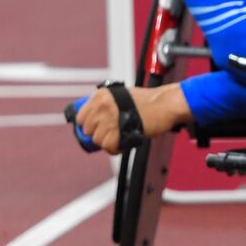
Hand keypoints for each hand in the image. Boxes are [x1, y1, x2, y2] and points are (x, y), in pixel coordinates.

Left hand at [74, 84, 188, 154]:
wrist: (164, 105)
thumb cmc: (147, 101)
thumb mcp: (120, 96)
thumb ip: (105, 105)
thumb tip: (92, 120)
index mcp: (101, 96)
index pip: (80, 117)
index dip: (88, 125)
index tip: (96, 129)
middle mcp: (102, 105)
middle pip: (88, 130)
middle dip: (98, 135)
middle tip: (111, 134)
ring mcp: (109, 118)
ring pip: (97, 140)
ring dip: (108, 143)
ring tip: (119, 138)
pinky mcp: (118, 131)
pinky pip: (108, 147)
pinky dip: (115, 149)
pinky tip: (123, 143)